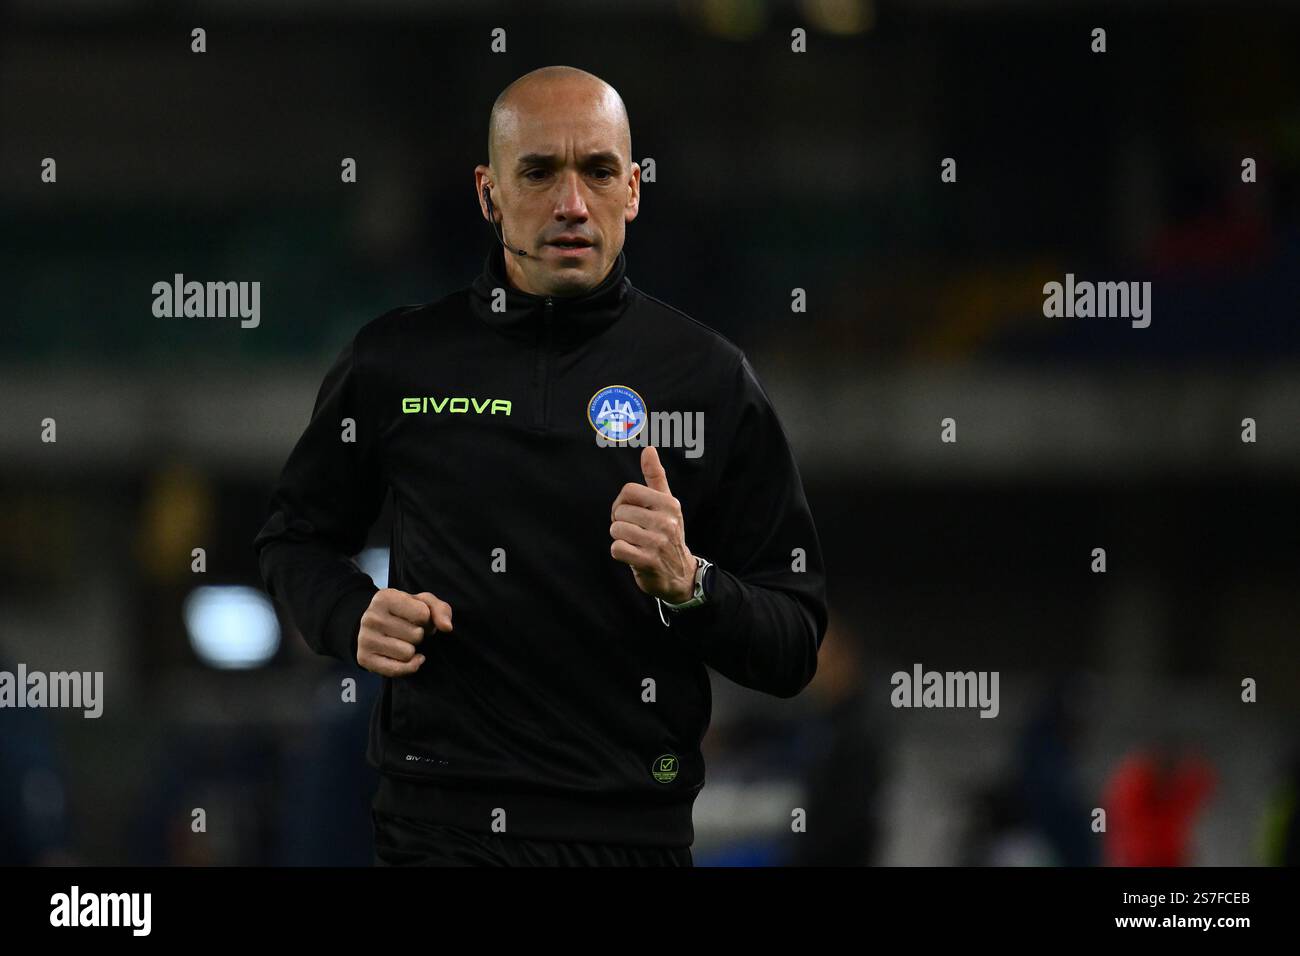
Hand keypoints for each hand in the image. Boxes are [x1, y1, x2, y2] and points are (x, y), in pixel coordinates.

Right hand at [356, 588, 452, 676]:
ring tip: (404, 641)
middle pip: (416, 635)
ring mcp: (365, 638)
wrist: (375, 625)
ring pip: (407, 653)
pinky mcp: (364, 658)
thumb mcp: (424, 603)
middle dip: (419, 635)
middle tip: (410, 631)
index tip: (419, 619)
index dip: (427, 620)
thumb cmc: (405, 612)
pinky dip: (409, 666)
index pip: (423, 614)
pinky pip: (397, 670)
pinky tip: (409, 659)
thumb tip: (447, 627)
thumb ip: (441, 610)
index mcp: (385, 597)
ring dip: (412, 650)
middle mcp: (370, 617)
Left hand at [609, 446, 695, 602]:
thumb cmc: (668, 534)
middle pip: (620, 511)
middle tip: (635, 532)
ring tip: (635, 544)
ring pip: (616, 530)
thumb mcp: (666, 505)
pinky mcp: (648, 562)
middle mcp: (667, 522)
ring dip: (620, 538)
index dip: (622, 502)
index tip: (631, 513)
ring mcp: (658, 543)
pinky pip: (617, 549)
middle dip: (621, 522)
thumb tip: (648, 449)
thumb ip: (656, 476)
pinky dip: (619, 552)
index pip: (629, 490)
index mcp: (669, 504)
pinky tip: (632, 555)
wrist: (680, 574)